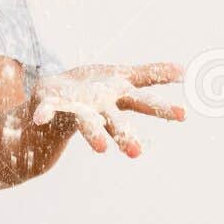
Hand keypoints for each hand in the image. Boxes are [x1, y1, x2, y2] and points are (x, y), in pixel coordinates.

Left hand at [29, 63, 184, 157]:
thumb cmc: (92, 88)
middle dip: (124, 134)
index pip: (141, 101)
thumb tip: (185, 69)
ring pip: (86, 121)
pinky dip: (43, 115)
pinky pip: (47, 109)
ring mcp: (74, 107)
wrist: (53, 98)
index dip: (161, 108)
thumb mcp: (122, 76)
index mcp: (116, 97)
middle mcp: (98, 107)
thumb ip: (151, 74)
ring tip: (102, 149)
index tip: (183, 115)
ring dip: (93, 135)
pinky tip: (38, 120)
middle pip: (114, 119)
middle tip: (137, 153)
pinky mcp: (51, 103)